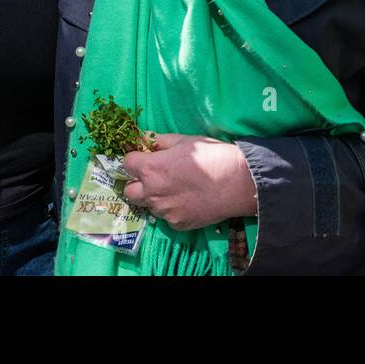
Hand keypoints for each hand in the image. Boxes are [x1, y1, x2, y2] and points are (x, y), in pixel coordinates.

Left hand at [121, 134, 257, 230]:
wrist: (238, 182)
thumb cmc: (212, 155)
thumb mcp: (185, 140)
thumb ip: (160, 141)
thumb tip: (145, 139)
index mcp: (152, 168)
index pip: (126, 163)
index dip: (135, 159)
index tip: (145, 157)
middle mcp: (153, 192)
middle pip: (129, 191)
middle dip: (137, 183)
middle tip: (155, 177)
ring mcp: (164, 211)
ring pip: (149, 205)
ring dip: (156, 197)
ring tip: (177, 188)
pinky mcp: (177, 224)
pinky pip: (167, 216)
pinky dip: (173, 208)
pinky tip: (189, 199)